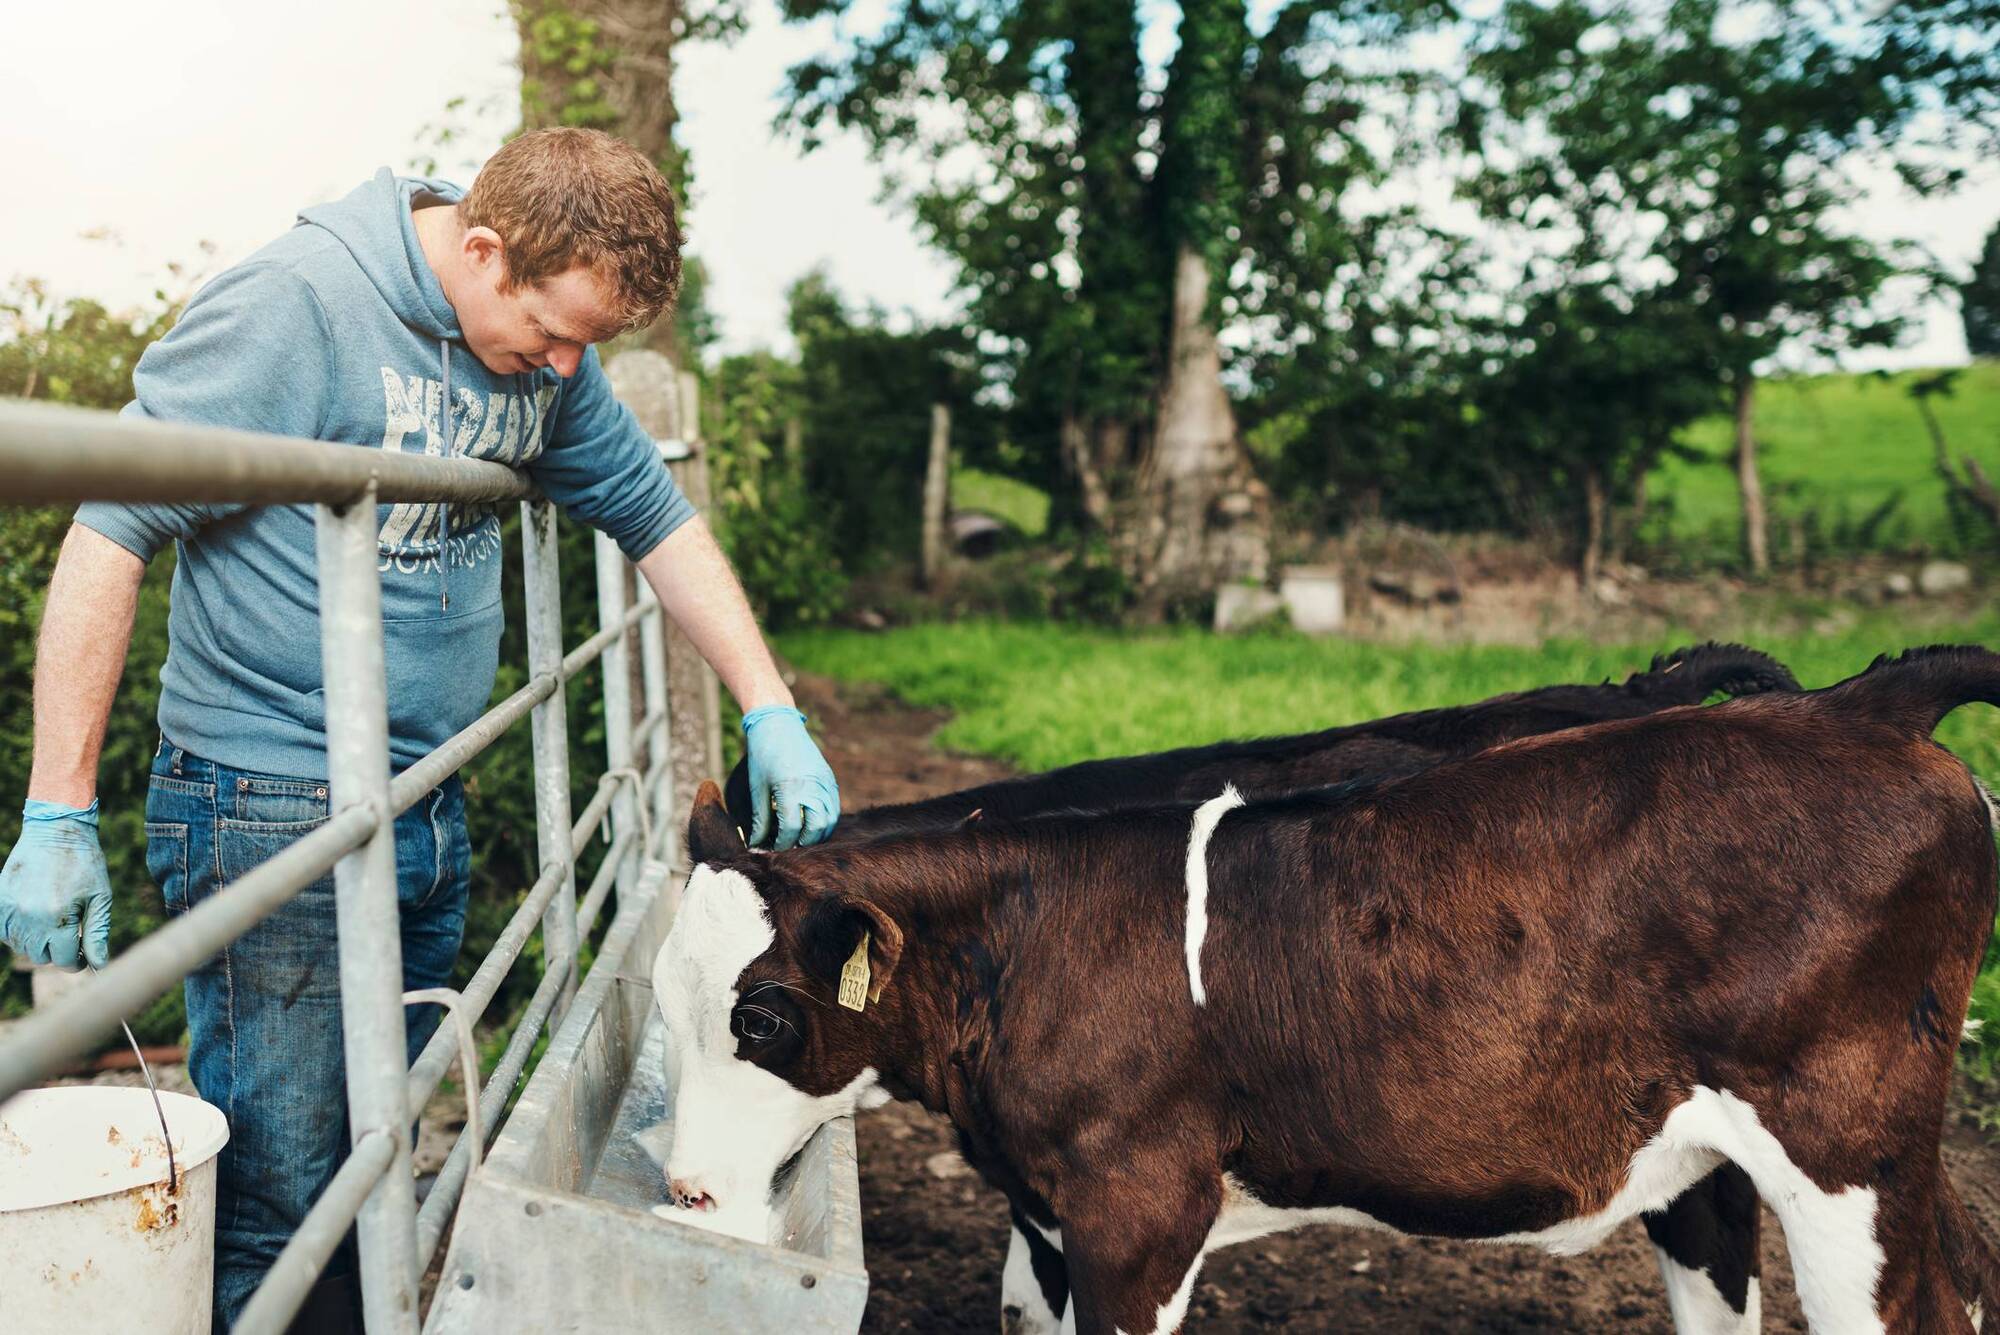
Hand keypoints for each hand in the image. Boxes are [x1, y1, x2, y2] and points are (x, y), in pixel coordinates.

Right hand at [0, 799, 113, 969]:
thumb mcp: (100, 898)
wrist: (56, 831)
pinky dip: (19, 932)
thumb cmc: (85, 864)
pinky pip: (4, 933)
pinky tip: (35, 919)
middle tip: (70, 936)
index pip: (64, 960)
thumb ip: (97, 933)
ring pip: (22, 947)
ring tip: (54, 923)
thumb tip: (99, 965)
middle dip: (58, 951)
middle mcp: (30, 917)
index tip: (84, 956)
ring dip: (38, 943)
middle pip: (41, 957)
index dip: (77, 962)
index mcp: (58, 917)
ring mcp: (10, 910)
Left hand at [741, 707, 839, 849]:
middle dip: (803, 843)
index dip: (781, 844)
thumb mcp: (758, 788)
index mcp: (791, 789)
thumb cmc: (763, 755)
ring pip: (830, 820)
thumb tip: (756, 844)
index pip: (791, 829)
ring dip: (818, 834)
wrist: (778, 724)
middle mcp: (812, 786)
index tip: (772, 850)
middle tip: (789, 848)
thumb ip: (760, 818)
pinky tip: (812, 825)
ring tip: (801, 840)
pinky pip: (834, 806)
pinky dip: (826, 820)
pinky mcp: (829, 778)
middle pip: (816, 829)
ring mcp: (825, 782)